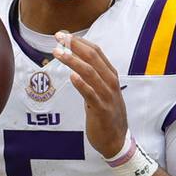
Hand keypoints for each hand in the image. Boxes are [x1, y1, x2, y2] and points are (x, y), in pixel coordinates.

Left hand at [54, 32, 127, 157]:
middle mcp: (110, 82)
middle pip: (93, 57)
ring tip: (58, 53)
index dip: (79, 42)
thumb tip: (75, 65)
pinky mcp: (102, 110)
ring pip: (91, 73)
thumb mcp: (101, 92)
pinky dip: (82, 84)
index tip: (63, 35)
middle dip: (74, 46)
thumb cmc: (107, 115)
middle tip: (58, 38)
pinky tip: (71, 76)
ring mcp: (107, 96)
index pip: (96, 52)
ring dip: (73, 61)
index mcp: (110, 75)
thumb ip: (91, 78)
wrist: (117, 140)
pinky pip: (91, 94)